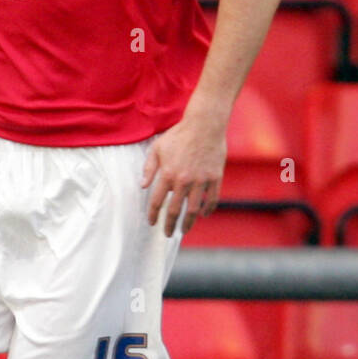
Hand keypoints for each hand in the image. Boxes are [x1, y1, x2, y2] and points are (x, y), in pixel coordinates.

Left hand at [141, 113, 226, 236]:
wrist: (204, 124)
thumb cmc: (179, 135)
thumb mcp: (157, 148)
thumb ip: (149, 168)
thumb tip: (142, 186)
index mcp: (167, 174)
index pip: (156, 201)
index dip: (152, 214)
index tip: (151, 222)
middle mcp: (183, 180)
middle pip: (174, 210)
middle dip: (169, 225)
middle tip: (168, 234)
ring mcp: (201, 180)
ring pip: (194, 209)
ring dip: (189, 223)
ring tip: (185, 230)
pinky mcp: (215, 177)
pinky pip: (212, 199)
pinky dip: (208, 209)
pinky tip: (204, 214)